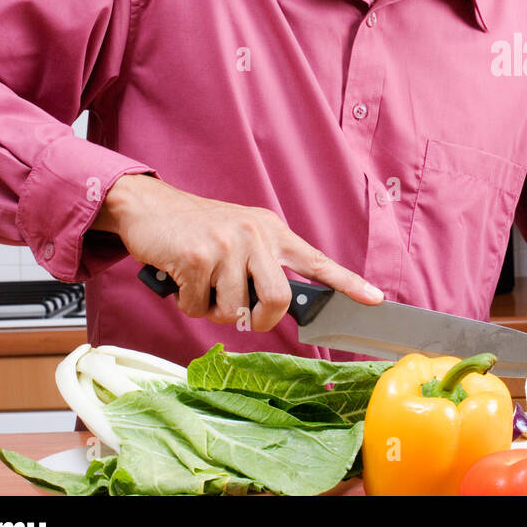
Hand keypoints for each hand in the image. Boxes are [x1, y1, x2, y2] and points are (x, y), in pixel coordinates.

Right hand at [93, 174, 382, 330]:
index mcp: (273, 232)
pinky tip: (180, 277)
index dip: (348, 284)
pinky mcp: (197, 257)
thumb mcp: (242, 237)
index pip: (318, 261)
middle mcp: (257, 234)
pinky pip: (199, 306)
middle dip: (260, 319)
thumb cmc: (198, 230)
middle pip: (279, 300)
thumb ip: (265, 266)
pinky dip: (186, 303)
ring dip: (213, 309)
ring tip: (201, 282)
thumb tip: (279, 307)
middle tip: (241, 314)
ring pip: (234, 310)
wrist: (150, 207)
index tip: (375, 299)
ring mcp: (227, 244)